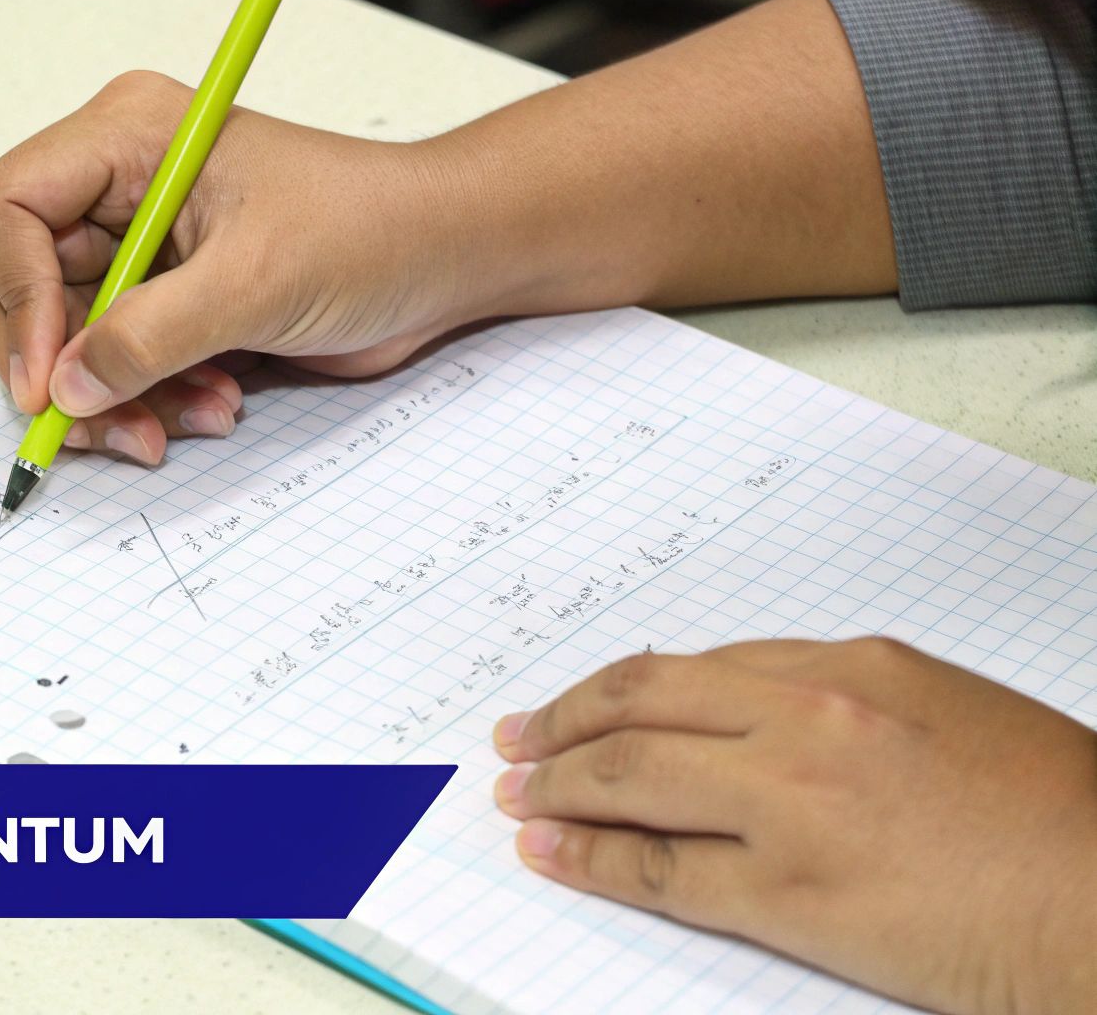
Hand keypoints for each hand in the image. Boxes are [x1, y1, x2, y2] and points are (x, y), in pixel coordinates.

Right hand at [0, 70, 482, 463]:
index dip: (15, 295)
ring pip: (63, 342)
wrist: (441, 263)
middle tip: (105, 425)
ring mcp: (136, 249)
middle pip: (18, 287)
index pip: (6, 209)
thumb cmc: (370, 232)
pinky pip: (112, 366)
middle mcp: (116, 188)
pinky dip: (147, 402)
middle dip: (62, 366)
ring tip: (192, 416)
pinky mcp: (162, 301)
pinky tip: (209, 406)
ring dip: (116, 397)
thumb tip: (66, 386)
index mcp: (126, 140)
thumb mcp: (256, 282)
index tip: (48, 375)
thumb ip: (151, 334)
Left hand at [493, 638, 1096, 1013]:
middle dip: (563, 721)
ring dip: (556, 785)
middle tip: (519, 738)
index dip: (623, 689)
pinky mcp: (790, 892)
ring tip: (516, 793)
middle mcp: (810, 718)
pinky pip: (659, 869)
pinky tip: (551, 852)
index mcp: (853, 667)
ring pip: (631, 777)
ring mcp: (792, 804)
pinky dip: (590, 857)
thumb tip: (749, 719)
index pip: (697, 671)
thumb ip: (843, 705)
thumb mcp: (947, 714)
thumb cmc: (1053, 814)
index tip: (584, 704)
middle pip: (642, 705)